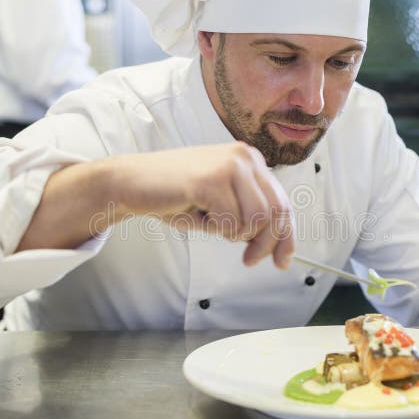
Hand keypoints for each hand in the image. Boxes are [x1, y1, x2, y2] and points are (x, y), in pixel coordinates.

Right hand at [110, 142, 294, 268]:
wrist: (132, 183)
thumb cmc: (175, 195)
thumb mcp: (222, 203)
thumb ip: (249, 213)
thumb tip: (276, 245)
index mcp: (250, 160)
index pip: (283, 202)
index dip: (286, 236)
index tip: (282, 261)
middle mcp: (245, 157)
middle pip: (276, 213)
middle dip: (265, 244)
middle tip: (248, 260)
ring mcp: (229, 166)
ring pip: (255, 220)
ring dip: (233, 233)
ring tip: (210, 222)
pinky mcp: (211, 180)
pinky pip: (230, 222)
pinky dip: (215, 229)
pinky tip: (198, 214)